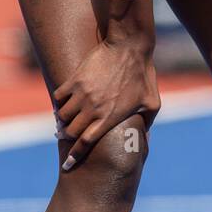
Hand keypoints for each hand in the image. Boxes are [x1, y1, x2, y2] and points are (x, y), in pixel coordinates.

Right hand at [53, 36, 159, 169]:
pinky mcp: (75, 80)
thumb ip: (147, 122)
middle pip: (71, 132)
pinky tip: (62, 103)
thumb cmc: (143, 74)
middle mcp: (93, 109)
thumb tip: (144, 136)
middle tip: (66, 136)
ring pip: (62, 116)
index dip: (75, 156)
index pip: (86, 143)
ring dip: (63, 121)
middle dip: (68, 137)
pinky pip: (59, 97)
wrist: (129, 46)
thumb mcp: (152, 102)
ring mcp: (82, 94)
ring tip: (65, 120)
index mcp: (110, 118)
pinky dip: (59, 103)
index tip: (68, 165)